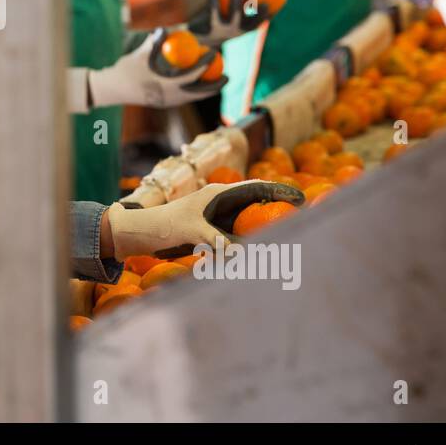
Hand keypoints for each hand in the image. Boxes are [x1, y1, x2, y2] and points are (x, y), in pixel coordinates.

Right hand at [76, 30, 224, 112]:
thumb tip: (166, 28)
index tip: (214, 54)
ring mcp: (166, 102)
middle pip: (198, 92)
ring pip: (193, 98)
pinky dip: (195, 92)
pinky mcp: (164, 104)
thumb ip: (154, 42)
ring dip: (207, 91)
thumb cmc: (125, 70)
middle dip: (215, 85)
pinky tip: (201, 85)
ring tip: (219, 82)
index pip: (191, 75)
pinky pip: (185, 98)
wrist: (111, 90)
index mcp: (164, 84)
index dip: (204, 64)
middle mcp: (168, 97)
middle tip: (228, 76)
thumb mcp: (140, 55)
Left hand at [105, 180, 303, 259]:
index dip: (280, 192)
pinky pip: (236, 238)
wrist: (140, 235)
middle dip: (279, 210)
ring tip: (289, 240)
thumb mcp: (191, 232)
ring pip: (248, 222)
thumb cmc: (164, 227)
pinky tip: (260, 256)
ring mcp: (216, 218)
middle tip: (304, 220)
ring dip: (264, 230)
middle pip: (257, 204)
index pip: (256, 188)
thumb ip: (216, 240)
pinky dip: (248, 245)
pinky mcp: (211, 233)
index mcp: (218, 194)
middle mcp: (220, 203)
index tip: (302, 198)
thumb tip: (240, 253)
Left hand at [189, 0, 269, 45]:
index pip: (257, 24)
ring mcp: (222, 31)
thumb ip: (238, 5)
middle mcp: (233, 32)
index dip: (266, 16)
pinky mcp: (208, 26)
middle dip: (256, 7)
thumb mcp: (226, 16)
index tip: (272, 3)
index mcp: (240, 31)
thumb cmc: (212, 22)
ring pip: (232, 12)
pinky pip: (213, 9)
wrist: (193, 36)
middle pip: (247, 19)